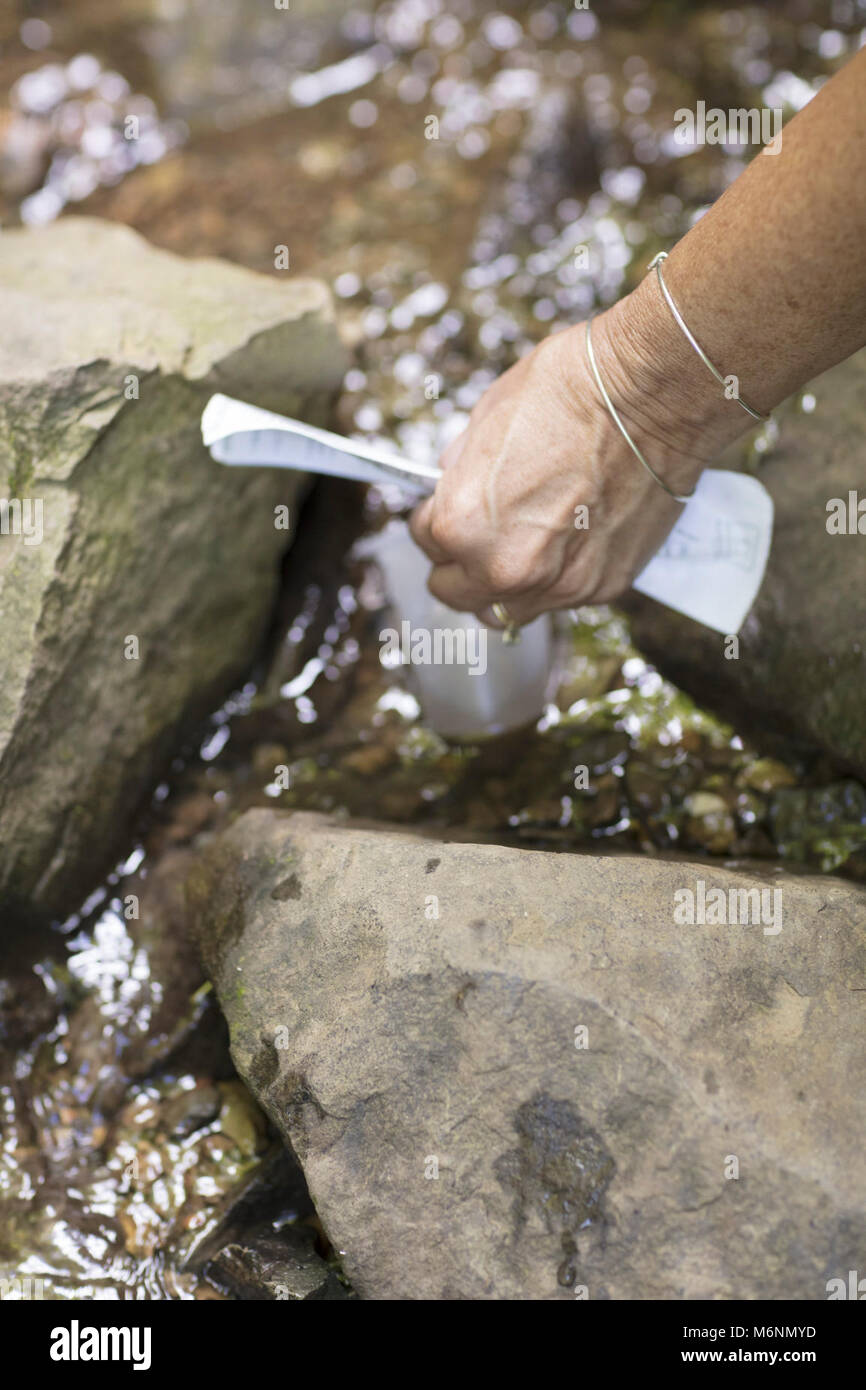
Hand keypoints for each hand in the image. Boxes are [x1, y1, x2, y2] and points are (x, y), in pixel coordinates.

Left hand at [410, 280, 747, 628]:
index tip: (449, 504)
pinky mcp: (605, 585)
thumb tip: (454, 486)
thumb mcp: (486, 419)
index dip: (434, 516)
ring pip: (509, 610)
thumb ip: (462, 471)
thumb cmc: (571, 392)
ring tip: (521, 545)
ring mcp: (560, 585)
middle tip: (475, 535)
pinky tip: (569, 537)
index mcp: (463, 526)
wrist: (654, 395)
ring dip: (504, 584)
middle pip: (456, 594)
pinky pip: (562, 597)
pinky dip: (557, 577)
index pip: (425, 542)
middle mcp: (508, 568)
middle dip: (458, 565)